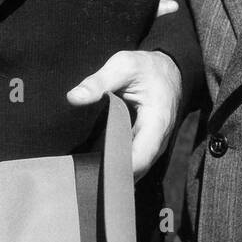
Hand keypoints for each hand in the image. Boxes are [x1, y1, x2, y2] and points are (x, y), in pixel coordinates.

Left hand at [67, 50, 182, 179]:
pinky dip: (118, 165)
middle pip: (138, 169)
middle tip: (83, 176)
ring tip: (87, 173)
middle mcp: (160, 140)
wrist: (168, 69)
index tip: (95, 170)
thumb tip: (73, 97)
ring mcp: (154, 145)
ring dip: (115, 172)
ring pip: (136, 169)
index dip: (119, 168)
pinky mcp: (147, 145)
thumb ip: (98, 82)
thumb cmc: (146, 67)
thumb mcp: (123, 66)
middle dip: (113, 175)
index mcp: (158, 122)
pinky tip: (98, 164)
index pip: (141, 157)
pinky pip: (134, 162)